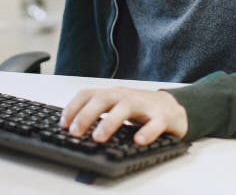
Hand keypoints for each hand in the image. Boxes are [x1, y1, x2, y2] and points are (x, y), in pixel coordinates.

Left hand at [59, 87, 187, 145]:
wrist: (172, 107)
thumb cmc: (140, 109)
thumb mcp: (116, 106)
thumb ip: (97, 113)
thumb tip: (72, 129)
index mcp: (112, 94)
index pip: (88, 94)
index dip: (73, 108)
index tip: (63, 124)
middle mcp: (126, 96)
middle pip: (104, 99)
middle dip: (86, 114)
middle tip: (75, 132)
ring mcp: (145, 105)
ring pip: (126, 108)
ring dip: (110, 122)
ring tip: (99, 137)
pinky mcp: (163, 117)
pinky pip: (155, 123)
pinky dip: (147, 132)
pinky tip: (138, 141)